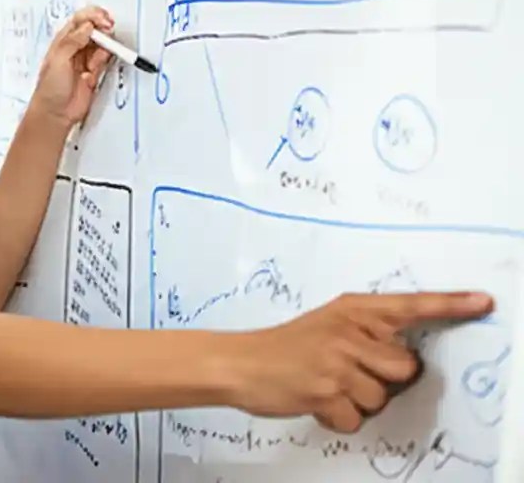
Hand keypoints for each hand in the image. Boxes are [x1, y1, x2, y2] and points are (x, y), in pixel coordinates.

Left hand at [28, 6, 115, 127]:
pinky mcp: (94, 71)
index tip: (102, 18)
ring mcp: (84, 60)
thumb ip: (73, 41)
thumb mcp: (58, 59)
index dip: (92, 16)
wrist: (56, 113)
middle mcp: (74, 48)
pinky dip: (108, 54)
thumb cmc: (50, 88)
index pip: (79, 21)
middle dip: (102, 25)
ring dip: (106, 41)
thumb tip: (87, 26)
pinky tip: (105, 56)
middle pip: (92, 29)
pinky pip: (105, 57)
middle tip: (109, 28)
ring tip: (106, 47)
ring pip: (100, 42)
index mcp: (62, 41)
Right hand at [226, 291, 492, 432]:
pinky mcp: (326, 392)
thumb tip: (403, 357)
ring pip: (381, 398)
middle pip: (404, 368)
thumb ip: (365, 332)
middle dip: (383, 380)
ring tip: (325, 387)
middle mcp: (348, 332)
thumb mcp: (326, 324)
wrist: (239, 362)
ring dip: (357, 402)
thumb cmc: (284, 346)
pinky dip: (338, 418)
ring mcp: (337, 362)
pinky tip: (316, 401)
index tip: (482, 303)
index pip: (410, 305)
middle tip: (348, 373)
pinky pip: (356, 418)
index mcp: (351, 311)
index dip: (450, 305)